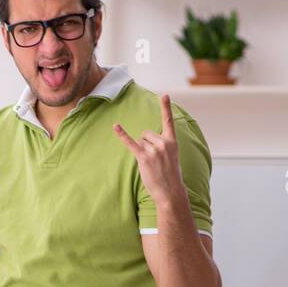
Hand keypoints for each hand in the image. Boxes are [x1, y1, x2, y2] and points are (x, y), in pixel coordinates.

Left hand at [113, 93, 186, 208]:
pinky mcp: (143, 157)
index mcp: (172, 141)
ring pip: (139, 141)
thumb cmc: (170, 176)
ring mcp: (154, 150)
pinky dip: (122, 135)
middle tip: (154, 160)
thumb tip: (144, 139)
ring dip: (141, 151)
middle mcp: (163, 142)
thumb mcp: (171, 157)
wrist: (170, 192)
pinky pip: (131, 143)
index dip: (166, 107)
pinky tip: (115, 126)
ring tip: (150, 164)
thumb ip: (162, 145)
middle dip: (146, 144)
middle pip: (146, 133)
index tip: (165, 94)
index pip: (169, 121)